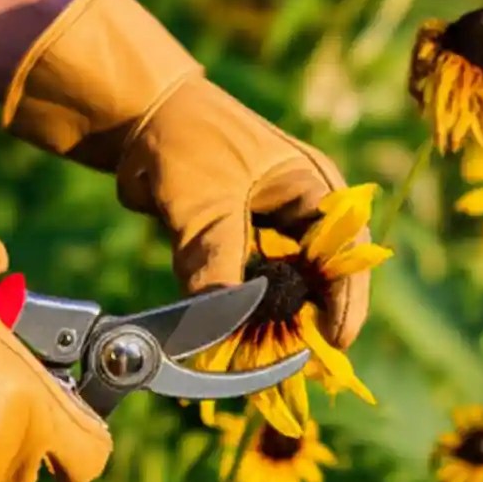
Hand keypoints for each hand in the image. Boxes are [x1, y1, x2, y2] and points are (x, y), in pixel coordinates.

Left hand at [2, 0, 370, 347]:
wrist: (136, 120)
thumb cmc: (184, 141)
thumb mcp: (203, 202)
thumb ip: (214, 259)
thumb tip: (217, 320)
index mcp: (316, 188)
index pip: (345, 254)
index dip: (345, 302)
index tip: (334, 343)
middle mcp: (303, 212)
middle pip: (319, 279)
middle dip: (304, 319)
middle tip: (290, 361)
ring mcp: (272, 230)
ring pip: (284, 289)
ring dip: (271, 320)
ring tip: (259, 355)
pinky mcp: (241, 245)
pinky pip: (251, 290)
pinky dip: (243, 313)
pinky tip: (231, 336)